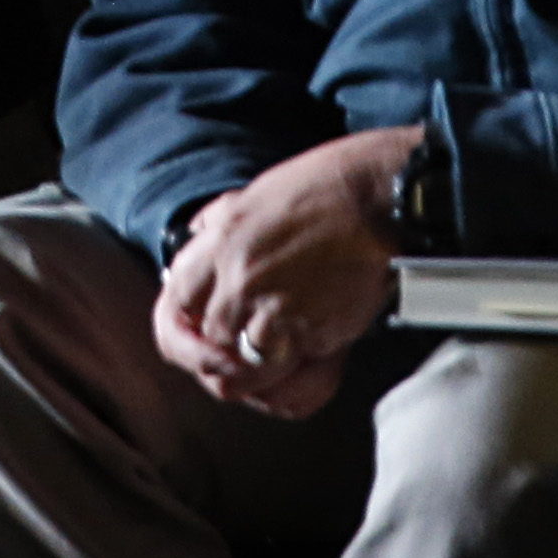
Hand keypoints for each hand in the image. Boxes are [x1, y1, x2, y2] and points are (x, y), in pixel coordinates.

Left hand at [151, 127, 418, 418]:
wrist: (381, 195)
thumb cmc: (327, 187)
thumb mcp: (255, 194)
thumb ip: (220, 221)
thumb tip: (197, 234)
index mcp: (220, 240)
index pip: (176, 303)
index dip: (187, 325)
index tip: (202, 331)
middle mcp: (238, 276)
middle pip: (210, 340)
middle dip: (228, 348)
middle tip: (252, 344)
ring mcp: (272, 306)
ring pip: (244, 365)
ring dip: (262, 364)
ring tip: (284, 351)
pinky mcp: (309, 329)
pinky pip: (289, 370)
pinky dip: (298, 368)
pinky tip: (314, 345)